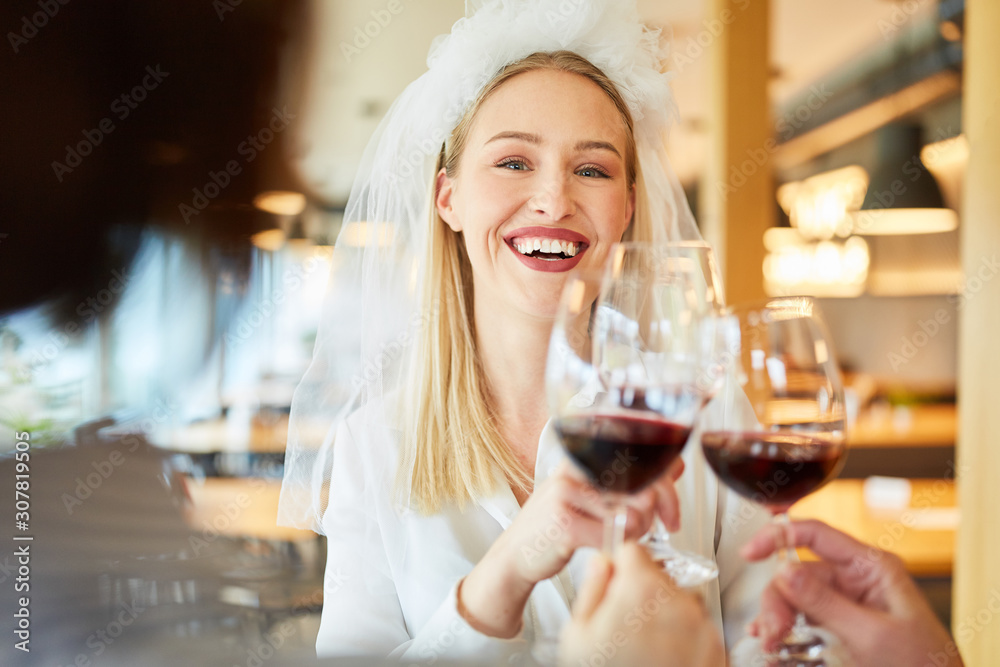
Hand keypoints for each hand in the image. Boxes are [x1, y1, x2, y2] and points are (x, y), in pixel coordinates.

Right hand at [459, 459, 682, 637]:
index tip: (670, 512)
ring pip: (633, 516)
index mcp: (584, 457)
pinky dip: (617, 547)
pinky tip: (605, 547)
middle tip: (647, 530)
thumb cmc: (557, 524)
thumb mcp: (594, 494)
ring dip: (636, 534)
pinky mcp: (565, 523)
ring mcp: (567, 494)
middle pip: (644, 490)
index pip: (642, 462)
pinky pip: (614, 536)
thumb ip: (634, 480)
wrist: (516, 554)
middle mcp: (575, 470)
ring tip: (619, 538)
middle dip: (654, 517)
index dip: (666, 490)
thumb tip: (675, 465)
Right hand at [559, 542, 723, 666]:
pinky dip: (682, 641)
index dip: (619, 566)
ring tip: (643, 651)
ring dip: (665, 617)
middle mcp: (680, 601)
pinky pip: (696, 631)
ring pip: (680, 603)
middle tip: (624, 628)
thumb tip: (602, 564)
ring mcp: (703, 627)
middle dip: (642, 593)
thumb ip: (592, 587)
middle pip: (659, 577)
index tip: (615, 580)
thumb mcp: (578, 633)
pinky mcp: (718, 651)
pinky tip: (661, 663)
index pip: (634, 549)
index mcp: (643, 588)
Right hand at [741, 519, 962, 666]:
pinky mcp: (836, 631)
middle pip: (796, 575)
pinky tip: (776, 649)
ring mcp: (844, 607)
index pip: (816, 535)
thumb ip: (825, 603)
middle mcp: (854, 582)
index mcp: (870, 567)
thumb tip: (785, 571)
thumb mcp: (872, 634)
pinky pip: (800, 625)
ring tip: (774, 646)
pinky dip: (784, 636)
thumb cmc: (923, 666)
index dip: (778, 536)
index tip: (750, 552)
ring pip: (793, 602)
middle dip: (778, 601)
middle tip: (773, 632)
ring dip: (777, 622)